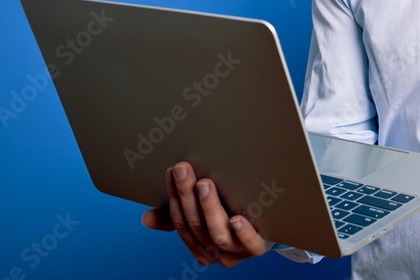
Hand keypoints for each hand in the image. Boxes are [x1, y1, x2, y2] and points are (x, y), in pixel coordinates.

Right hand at [141, 162, 271, 267]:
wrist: (272, 226)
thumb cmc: (232, 214)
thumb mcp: (203, 214)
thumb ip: (177, 216)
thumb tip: (146, 218)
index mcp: (199, 243)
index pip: (180, 221)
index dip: (174, 196)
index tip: (172, 171)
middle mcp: (215, 251)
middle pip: (196, 224)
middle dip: (187, 195)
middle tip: (183, 169)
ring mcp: (236, 251)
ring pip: (217, 233)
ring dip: (209, 208)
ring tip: (205, 184)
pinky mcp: (258, 248)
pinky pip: (249, 244)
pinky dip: (242, 232)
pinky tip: (237, 219)